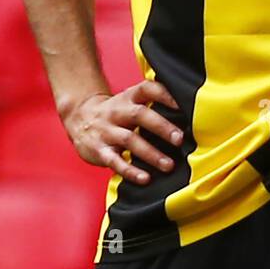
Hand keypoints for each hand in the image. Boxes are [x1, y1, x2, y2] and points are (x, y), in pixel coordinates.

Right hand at [63, 80, 182, 184]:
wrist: (78, 117)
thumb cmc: (116, 112)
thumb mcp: (130, 100)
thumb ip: (153, 103)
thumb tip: (191, 112)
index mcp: (128, 97)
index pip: (147, 89)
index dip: (164, 94)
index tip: (182, 105)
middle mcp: (117, 112)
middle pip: (140, 115)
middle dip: (161, 127)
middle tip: (180, 139)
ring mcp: (106, 131)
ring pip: (129, 140)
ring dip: (150, 153)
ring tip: (169, 165)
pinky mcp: (99, 150)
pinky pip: (114, 161)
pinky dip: (130, 171)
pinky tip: (145, 178)